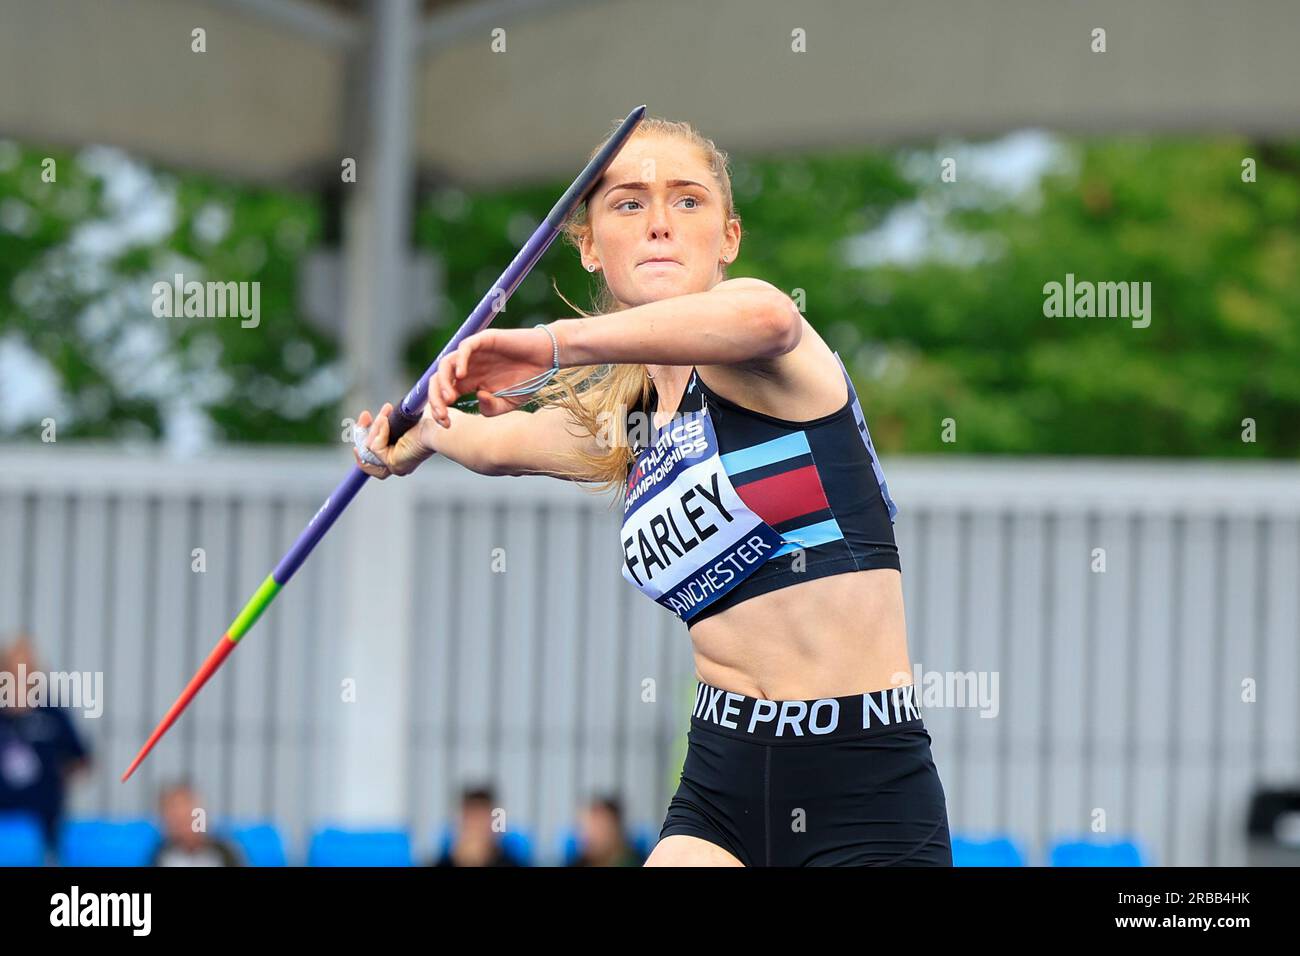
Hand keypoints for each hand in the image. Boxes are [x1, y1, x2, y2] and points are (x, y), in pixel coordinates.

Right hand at [351, 402, 433, 478]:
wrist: (437, 426)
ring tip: (386, 413)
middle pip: (366, 453)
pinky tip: (387, 420)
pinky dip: (379, 431)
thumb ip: (389, 423)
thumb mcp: (402, 420)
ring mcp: (395, 465)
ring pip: (368, 449)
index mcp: (401, 451)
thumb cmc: (428, 420)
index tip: (365, 418)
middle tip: (365, 415)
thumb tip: (381, 419)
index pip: (373, 452)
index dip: (364, 437)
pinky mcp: (394, 464)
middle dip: (362, 431)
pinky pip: (374, 447)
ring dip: (374, 428)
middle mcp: (397, 461)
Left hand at [426, 326, 556, 425]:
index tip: (446, 424)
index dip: (440, 409)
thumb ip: (492, 409)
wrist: (548, 359)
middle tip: (442, 414)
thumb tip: (478, 399)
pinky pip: (465, 347)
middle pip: (440, 379)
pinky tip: (462, 376)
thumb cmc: (529, 379)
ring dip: (443, 382)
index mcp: (471, 382)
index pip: (445, 393)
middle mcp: (469, 367)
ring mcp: (475, 353)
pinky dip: (460, 360)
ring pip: (446, 363)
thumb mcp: (509, 403)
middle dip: (435, 398)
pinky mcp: (484, 340)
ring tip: (449, 397)